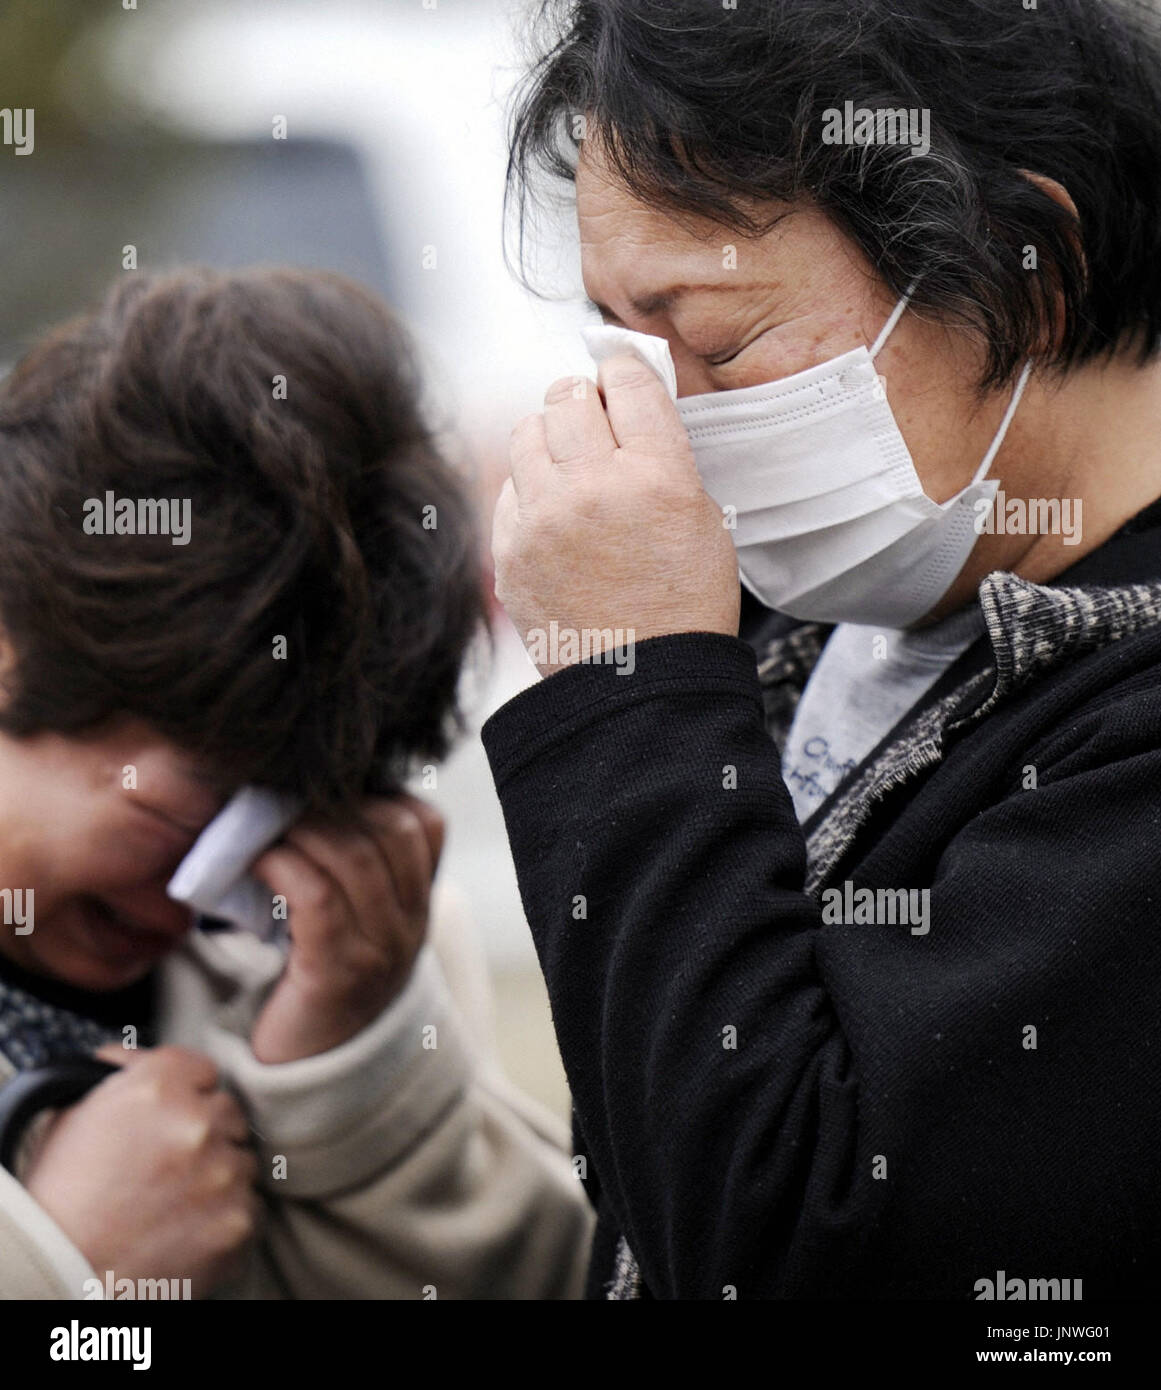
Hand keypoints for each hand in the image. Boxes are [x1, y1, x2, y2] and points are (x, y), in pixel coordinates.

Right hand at [23, 1046, 257, 1297]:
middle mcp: (196, 1122)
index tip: (173, 1118)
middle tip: (168, 1168)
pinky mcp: (238, 1219)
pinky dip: (227, 1218)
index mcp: (157, 1086)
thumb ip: (116, 1074)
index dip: (186, 1095)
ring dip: (219, 1177)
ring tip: (173, 1204)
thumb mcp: (70, 1115)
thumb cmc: (57, 1203)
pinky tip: (188, 1229)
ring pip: (242, 1160)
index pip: (203, 1069)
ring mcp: (222, 1171)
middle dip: (206, 1136)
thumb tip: (137, 1058)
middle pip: (228, 1112)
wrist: (60, 1277)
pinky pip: (251, 1206)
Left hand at [249, 794, 443, 1063]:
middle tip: (282, 794)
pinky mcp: (337, 973)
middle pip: (392, 829)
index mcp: (417, 902)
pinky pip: (317, 897)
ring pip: (354, 856)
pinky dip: (282, 865)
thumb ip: (349, 866)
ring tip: (262, 822)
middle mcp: (412, 923)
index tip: (324, 792)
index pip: (426, 822)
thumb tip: (309, 795)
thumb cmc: (314, 977)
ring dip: (300, 827)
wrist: (307, 1070)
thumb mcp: (350, 917)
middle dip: (333, 800)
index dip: (378, 792)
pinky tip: (254, 861)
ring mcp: (381, 950)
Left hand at [493, 354, 739, 676]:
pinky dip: (531, 489)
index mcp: (657, 475)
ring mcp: (544, 519)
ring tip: (571, 464)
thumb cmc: (683, 606)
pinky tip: (556, 512)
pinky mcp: (510, 550)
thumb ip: (665, 458)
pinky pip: (510, 488)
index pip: (626, 380)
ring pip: (527, 432)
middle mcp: (593, 488)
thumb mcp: (705, 520)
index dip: (624, 369)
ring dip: (550, 437)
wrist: (641, 686)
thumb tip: (628, 408)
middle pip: (567, 396)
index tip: (621, 374)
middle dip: (583, 399)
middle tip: (595, 418)